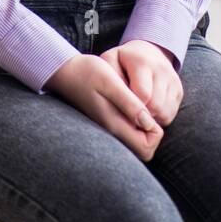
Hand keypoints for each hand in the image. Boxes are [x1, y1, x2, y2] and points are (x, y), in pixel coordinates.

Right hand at [44, 53, 165, 161]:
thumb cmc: (87, 72)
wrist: (65, 72)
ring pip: (137, 142)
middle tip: (144, 106)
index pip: (147, 148)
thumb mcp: (110, 81)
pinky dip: (135, 123)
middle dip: (152, 132)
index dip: (155, 130)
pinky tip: (128, 103)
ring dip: (144, 126)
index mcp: (114, 125)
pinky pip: (128, 133)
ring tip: (136, 103)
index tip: (147, 108)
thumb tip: (149, 122)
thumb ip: (129, 102)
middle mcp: (112, 133)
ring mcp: (109, 130)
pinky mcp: (108, 124)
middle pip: (144, 149)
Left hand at [97, 40, 183, 129]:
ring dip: (151, 118)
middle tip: (130, 114)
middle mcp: (162, 71)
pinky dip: (159, 117)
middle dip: (142, 115)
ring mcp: (173, 80)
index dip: (133, 108)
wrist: (148, 50)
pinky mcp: (179, 90)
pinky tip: (148, 110)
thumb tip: (118, 103)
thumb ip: (111, 79)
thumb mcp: (110, 60)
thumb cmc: (124, 59)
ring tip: (138, 112)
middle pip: (156, 106)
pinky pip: (171, 114)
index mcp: (143, 62)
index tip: (123, 110)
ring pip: (165, 113)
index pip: (143, 94)